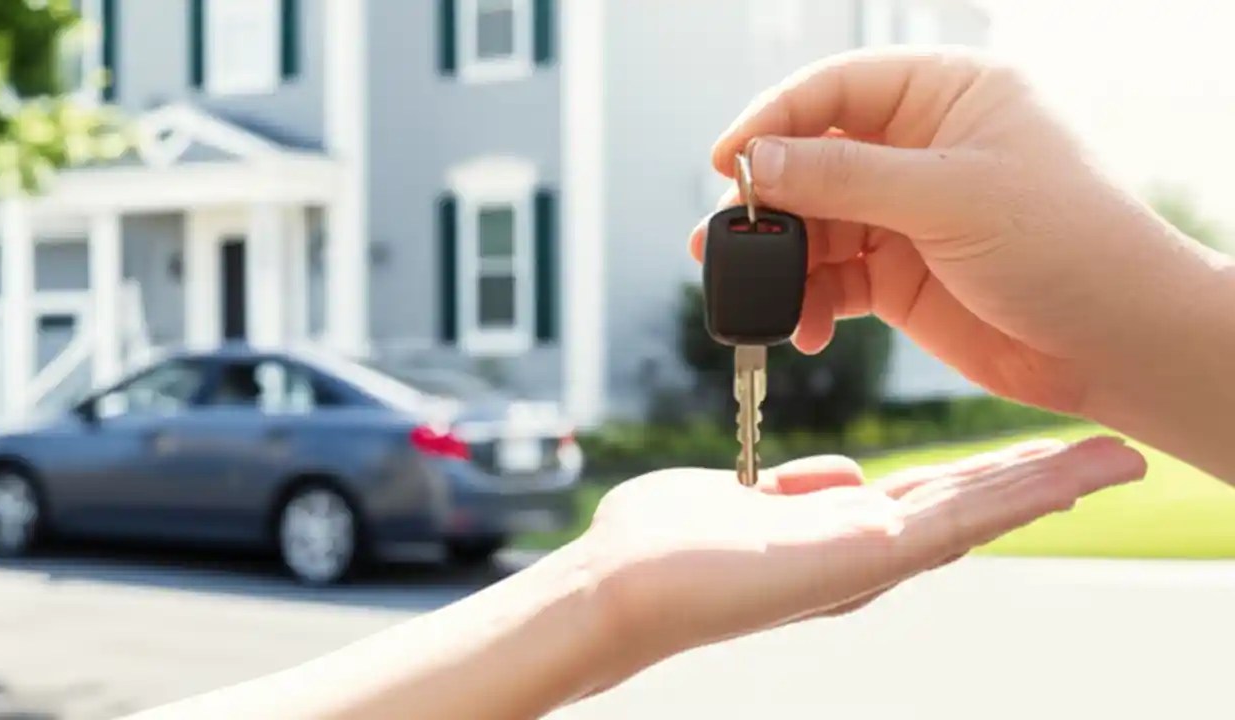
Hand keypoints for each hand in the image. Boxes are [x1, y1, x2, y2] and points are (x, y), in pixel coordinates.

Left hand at [578, 436, 1144, 688]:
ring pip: (979, 511)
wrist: (619, 585)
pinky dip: (1018, 495)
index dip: (985, 474)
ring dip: (1048, 482)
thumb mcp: (744, 499)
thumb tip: (842, 476)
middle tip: (1104, 453)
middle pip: (967, 506)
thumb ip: (795, 489)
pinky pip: (959, 518)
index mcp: (836, 532)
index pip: (928, 497)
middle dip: (1037, 478)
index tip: (1032, 452)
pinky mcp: (865, 557)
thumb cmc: (662, 546)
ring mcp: (869, 559)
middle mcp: (862, 553)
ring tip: (1113, 458)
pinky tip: (1066, 474)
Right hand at [689, 49, 1229, 417]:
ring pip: (814, 225)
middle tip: (720, 238)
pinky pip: (832, 279)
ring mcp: (906, 214)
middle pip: (812, 159)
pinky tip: (805, 326)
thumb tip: (755, 162)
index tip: (726, 162)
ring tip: (751, 293)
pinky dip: (811, 302)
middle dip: (766, 202)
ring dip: (781, 261)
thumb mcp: (950, 197)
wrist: (1120, 343)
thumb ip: (844, 179)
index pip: (836, 88)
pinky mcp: (899, 275)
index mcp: (946, 94)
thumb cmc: (1069, 244)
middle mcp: (920, 148)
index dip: (773, 119)